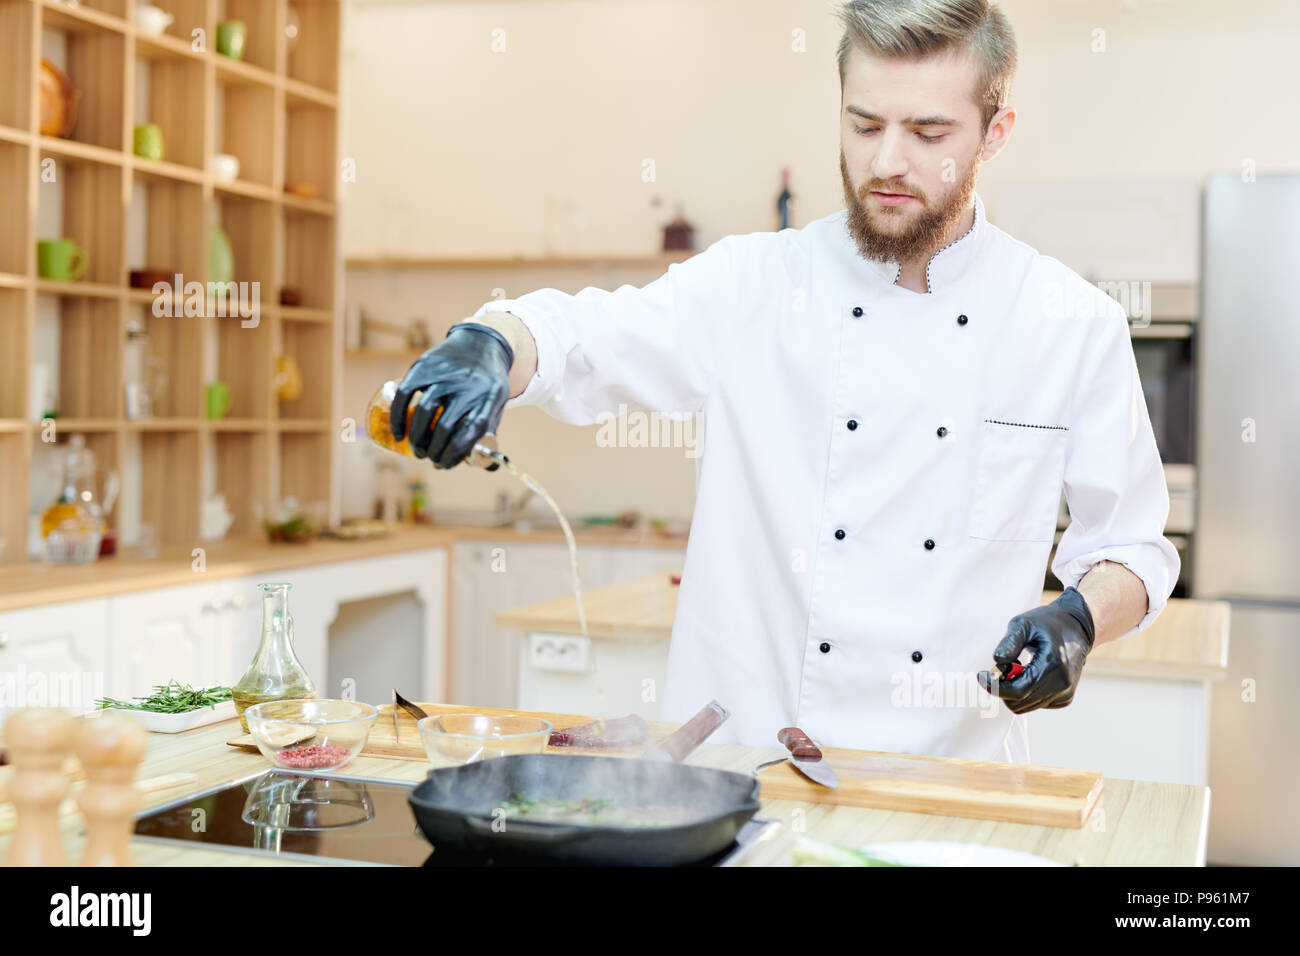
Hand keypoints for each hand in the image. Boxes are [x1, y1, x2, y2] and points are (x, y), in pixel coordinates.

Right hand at [390, 322, 513, 467]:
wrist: (480, 342)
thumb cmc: (488, 383)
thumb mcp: (497, 403)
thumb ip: (490, 431)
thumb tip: (490, 468)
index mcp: (489, 397)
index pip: (471, 432)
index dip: (455, 454)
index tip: (445, 465)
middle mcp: (468, 384)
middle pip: (444, 427)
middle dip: (433, 451)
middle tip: (429, 459)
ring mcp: (445, 373)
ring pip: (424, 413)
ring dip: (416, 439)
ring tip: (417, 451)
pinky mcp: (425, 365)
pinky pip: (406, 394)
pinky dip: (398, 417)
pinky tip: (398, 434)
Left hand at [977, 586, 1095, 713]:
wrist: (1076, 628)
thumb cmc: (1047, 623)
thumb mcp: (1024, 624)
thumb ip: (1009, 642)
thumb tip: (997, 661)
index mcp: (1052, 666)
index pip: (1017, 691)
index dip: (994, 687)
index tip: (981, 675)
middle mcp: (1062, 684)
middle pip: (1018, 703)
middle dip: (1003, 688)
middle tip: (1003, 667)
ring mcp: (1065, 693)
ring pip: (1025, 706)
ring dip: (1014, 690)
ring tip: (1019, 666)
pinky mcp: (1065, 698)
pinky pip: (1036, 704)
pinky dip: (1026, 692)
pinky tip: (1031, 673)